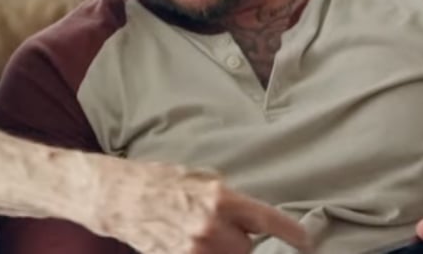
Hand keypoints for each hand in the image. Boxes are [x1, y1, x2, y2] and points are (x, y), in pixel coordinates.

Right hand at [82, 156, 307, 253]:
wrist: (116, 197)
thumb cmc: (156, 180)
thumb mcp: (196, 176)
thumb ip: (225, 197)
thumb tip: (249, 214)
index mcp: (218, 197)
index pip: (266, 219)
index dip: (291, 233)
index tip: (306, 241)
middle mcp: (209, 226)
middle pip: (248, 248)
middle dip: (243, 241)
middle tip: (228, 229)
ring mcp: (193, 249)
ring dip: (225, 251)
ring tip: (208, 237)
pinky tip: (196, 244)